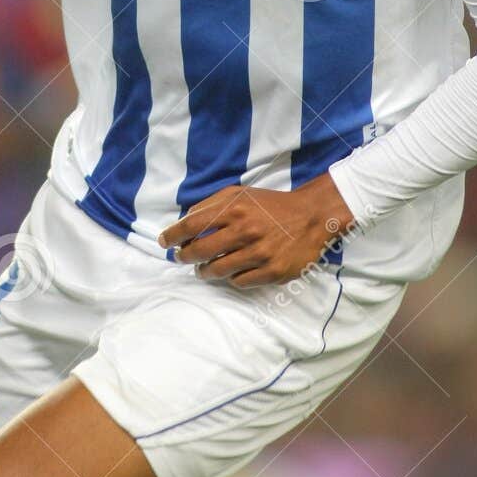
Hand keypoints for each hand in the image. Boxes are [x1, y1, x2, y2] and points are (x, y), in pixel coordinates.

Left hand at [158, 173, 356, 287]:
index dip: (173, 235)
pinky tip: (230, 272)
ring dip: (204, 272)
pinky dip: (230, 279)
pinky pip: (240, 282)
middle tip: (181, 258)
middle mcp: (246, 231)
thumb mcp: (242, 194)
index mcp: (236, 209)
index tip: (164, 242)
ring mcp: (260, 253)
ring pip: (218, 271)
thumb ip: (212, 204)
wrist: (312, 216)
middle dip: (184, 257)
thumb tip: (186, 220)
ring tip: (203, 269)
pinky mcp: (273, 272)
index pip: (192, 224)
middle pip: (200, 251)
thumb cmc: (272, 205)